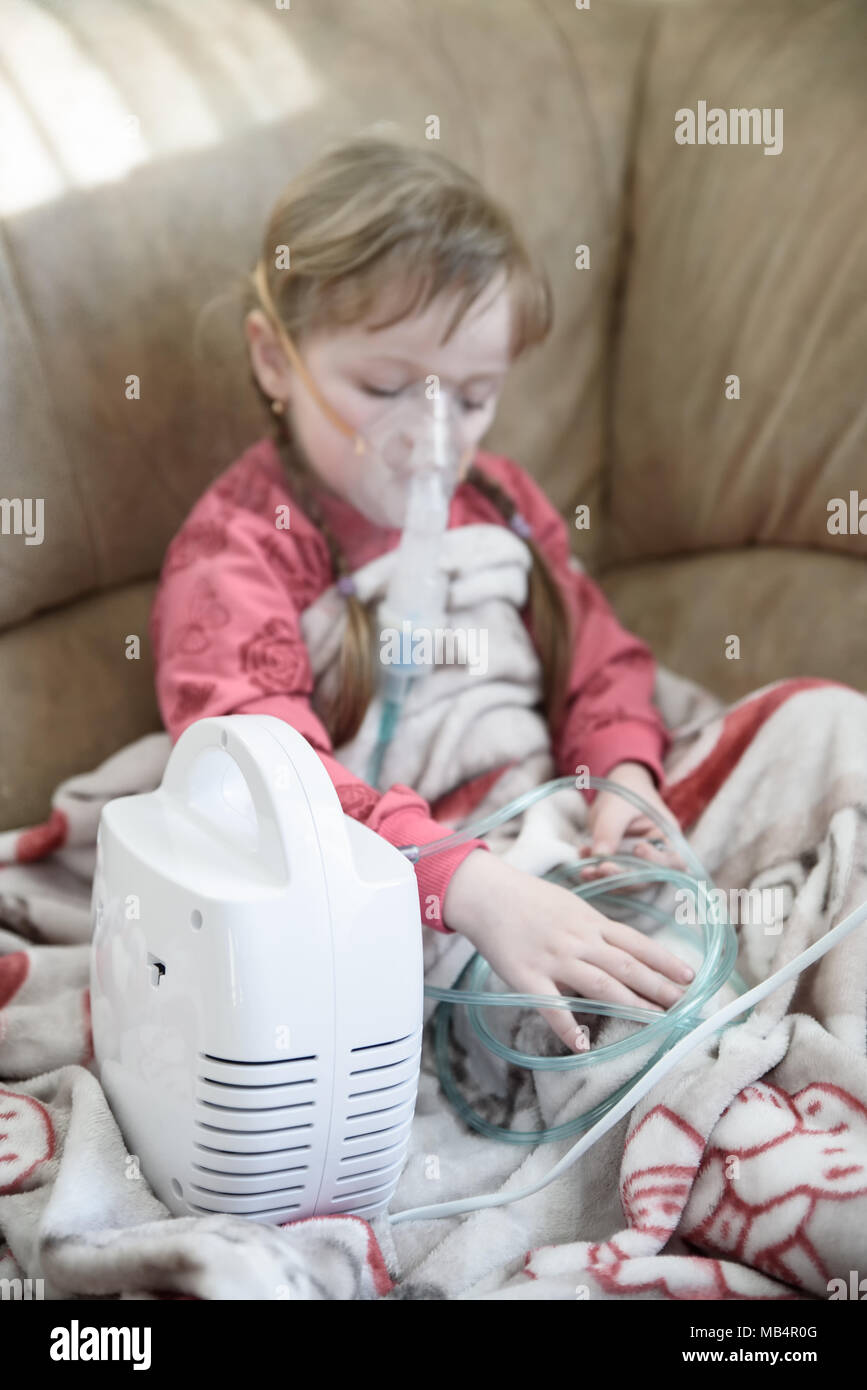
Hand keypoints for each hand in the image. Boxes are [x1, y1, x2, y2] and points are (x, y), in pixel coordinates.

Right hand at [442, 849, 694, 1052]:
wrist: (487, 894)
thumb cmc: (528, 898)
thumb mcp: (569, 905)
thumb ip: (594, 927)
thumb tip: (620, 947)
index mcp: (590, 922)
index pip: (635, 942)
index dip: (664, 960)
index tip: (689, 976)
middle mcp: (578, 940)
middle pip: (625, 966)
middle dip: (658, 986)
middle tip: (685, 1004)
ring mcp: (554, 959)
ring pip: (599, 984)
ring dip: (630, 1004)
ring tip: (655, 1022)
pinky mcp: (527, 977)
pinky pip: (550, 1006)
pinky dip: (566, 1026)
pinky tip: (581, 1044)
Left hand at [579, 761, 685, 884]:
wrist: (615, 791)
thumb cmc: (626, 792)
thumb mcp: (618, 806)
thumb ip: (610, 829)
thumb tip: (600, 856)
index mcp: (669, 838)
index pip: (673, 861)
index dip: (656, 861)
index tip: (637, 849)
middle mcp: (658, 857)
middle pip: (648, 878)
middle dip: (623, 877)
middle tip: (601, 869)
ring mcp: (639, 865)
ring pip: (627, 883)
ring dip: (606, 880)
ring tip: (585, 871)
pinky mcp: (622, 868)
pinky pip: (611, 877)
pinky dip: (596, 874)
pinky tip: (582, 865)